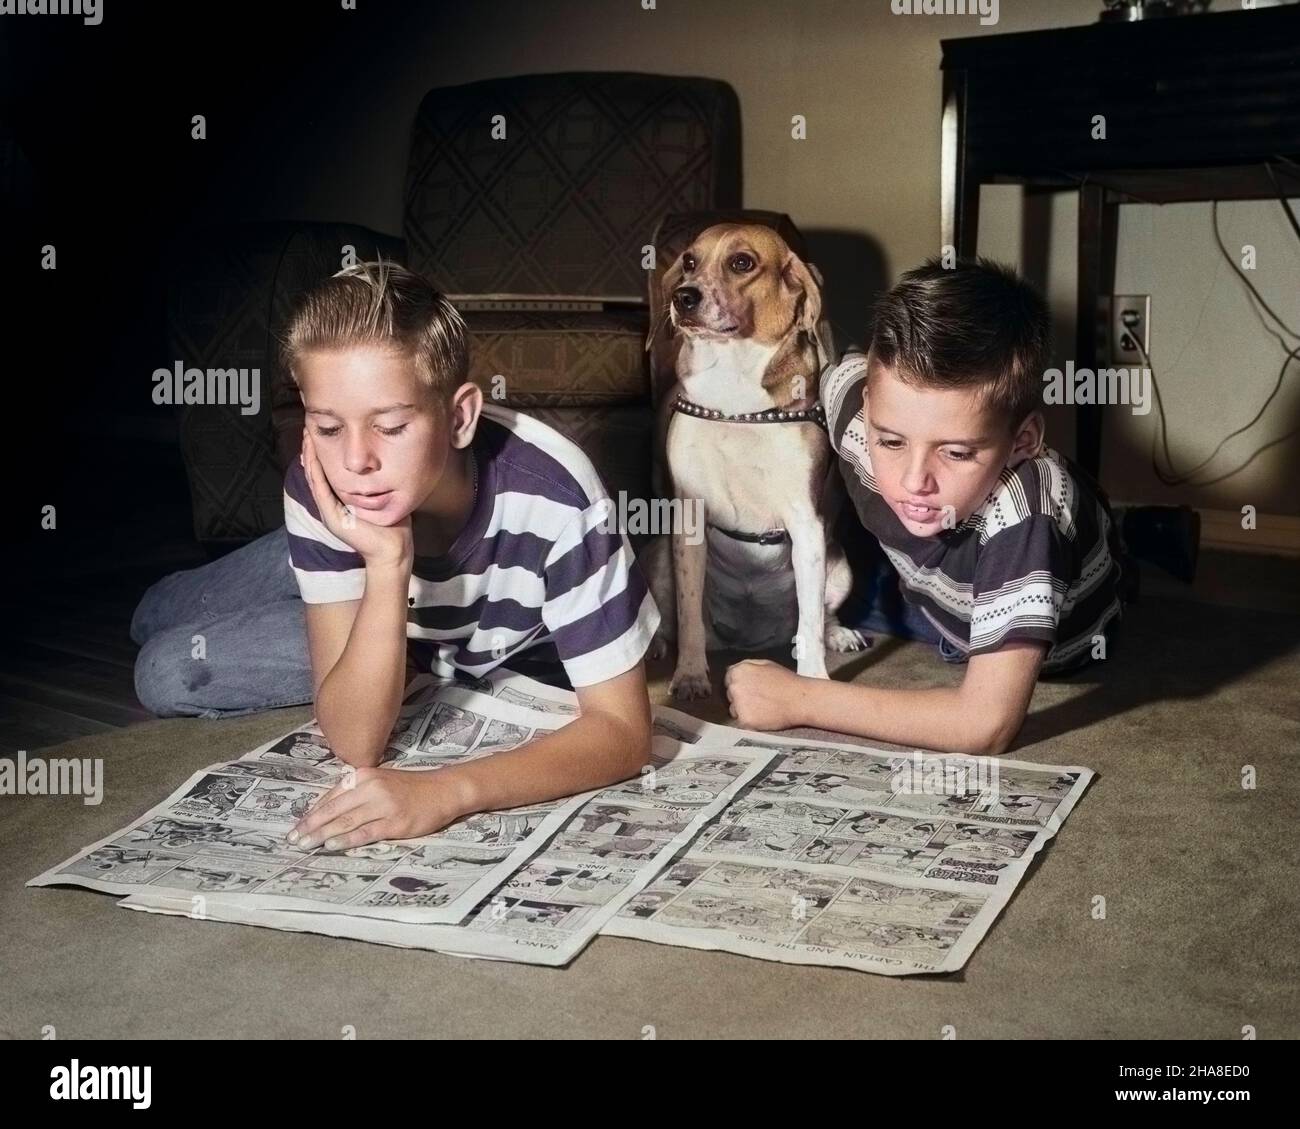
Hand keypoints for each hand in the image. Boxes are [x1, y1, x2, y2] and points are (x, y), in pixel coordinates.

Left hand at [287, 766, 469, 850]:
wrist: (443, 790)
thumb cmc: (410, 788)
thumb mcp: (381, 781)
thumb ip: (357, 792)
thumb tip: (329, 811)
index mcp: (364, 775)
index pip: (332, 796)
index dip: (313, 812)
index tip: (297, 825)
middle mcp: (371, 788)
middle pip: (334, 809)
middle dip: (311, 825)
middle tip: (293, 838)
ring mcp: (383, 805)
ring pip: (345, 822)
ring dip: (322, 834)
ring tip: (305, 844)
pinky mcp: (394, 822)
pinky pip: (365, 832)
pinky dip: (346, 839)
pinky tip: (332, 845)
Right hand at [301, 428, 413, 567]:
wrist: (393, 550)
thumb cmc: (393, 526)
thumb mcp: (382, 497)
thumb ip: (378, 483)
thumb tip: (387, 464)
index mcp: (341, 501)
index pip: (326, 472)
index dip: (321, 452)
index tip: (320, 432)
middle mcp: (331, 505)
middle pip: (315, 472)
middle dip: (311, 450)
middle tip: (307, 428)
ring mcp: (329, 511)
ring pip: (313, 478)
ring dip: (309, 457)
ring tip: (306, 437)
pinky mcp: (331, 516)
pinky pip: (319, 489)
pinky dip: (314, 472)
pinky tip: (311, 457)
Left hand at [724, 659, 804, 730]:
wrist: (800, 700)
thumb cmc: (786, 681)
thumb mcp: (766, 663)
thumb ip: (747, 665)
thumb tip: (733, 669)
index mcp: (739, 671)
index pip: (729, 679)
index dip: (742, 684)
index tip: (752, 688)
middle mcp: (735, 687)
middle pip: (730, 694)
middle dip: (741, 696)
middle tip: (760, 698)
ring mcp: (739, 704)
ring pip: (734, 709)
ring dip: (744, 710)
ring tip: (763, 707)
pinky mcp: (744, 720)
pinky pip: (741, 722)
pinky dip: (750, 721)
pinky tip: (763, 716)